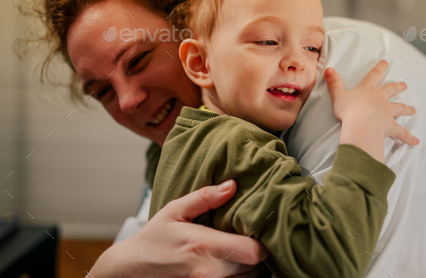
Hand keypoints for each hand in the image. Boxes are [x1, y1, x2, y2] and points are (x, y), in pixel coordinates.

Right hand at [89, 180, 268, 277]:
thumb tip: (232, 185)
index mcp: (204, 245)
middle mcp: (209, 271)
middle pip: (255, 267)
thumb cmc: (155, 238)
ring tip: (245, 248)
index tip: (263, 228)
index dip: (265, 242)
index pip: (252, 252)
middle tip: (256, 235)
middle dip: (260, 251)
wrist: (131, 270)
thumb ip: (205, 197)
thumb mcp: (174, 210)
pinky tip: (235, 261)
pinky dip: (240, 275)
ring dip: (252, 265)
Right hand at [324, 60, 418, 159]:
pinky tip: (415, 141)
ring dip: (406, 109)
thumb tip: (329, 70)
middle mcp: (380, 99)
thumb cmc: (349, 111)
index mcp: (367, 90)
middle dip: (398, 87)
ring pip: (399, 109)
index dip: (379, 68)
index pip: (374, 75)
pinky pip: (402, 133)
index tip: (385, 62)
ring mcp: (387, 112)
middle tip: (404, 85)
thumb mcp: (338, 95)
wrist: (361, 125)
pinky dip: (408, 137)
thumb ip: (334, 83)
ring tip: (413, 110)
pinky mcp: (390, 126)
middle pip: (391, 90)